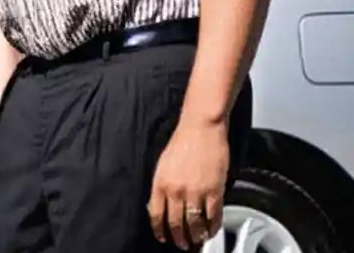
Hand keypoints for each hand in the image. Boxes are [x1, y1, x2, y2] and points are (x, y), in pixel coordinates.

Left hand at [148, 119, 229, 249]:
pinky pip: (213, 216)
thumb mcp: (163, 165)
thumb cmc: (182, 143)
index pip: (156, 214)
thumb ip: (162, 186)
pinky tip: (212, 230)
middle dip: (179, 238)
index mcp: (160, 183)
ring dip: (196, 236)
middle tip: (182, 245)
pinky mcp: (214, 191)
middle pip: (175, 223)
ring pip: (195, 224)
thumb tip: (160, 205)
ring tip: (198, 240)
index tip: (162, 238)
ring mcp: (195, 192)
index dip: (159, 230)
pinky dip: (213, 227)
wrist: (200, 129)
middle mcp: (175, 190)